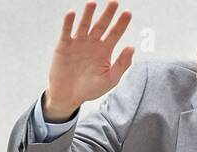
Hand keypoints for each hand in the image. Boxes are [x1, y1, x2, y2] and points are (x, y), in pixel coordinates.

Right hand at [44, 1, 134, 121]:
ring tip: (92, 3)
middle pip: (101, 25)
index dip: (121, 24)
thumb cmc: (90, 89)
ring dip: (88, 14)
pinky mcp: (64, 46)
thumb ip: (122, 65)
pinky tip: (72, 13)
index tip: (128, 13)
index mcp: (105, 50)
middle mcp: (92, 43)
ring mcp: (78, 43)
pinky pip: (66, 32)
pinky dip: (68, 23)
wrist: (68, 97)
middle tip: (114, 2)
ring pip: (84, 25)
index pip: (115, 33)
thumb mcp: (110, 80)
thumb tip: (132, 47)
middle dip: (107, 14)